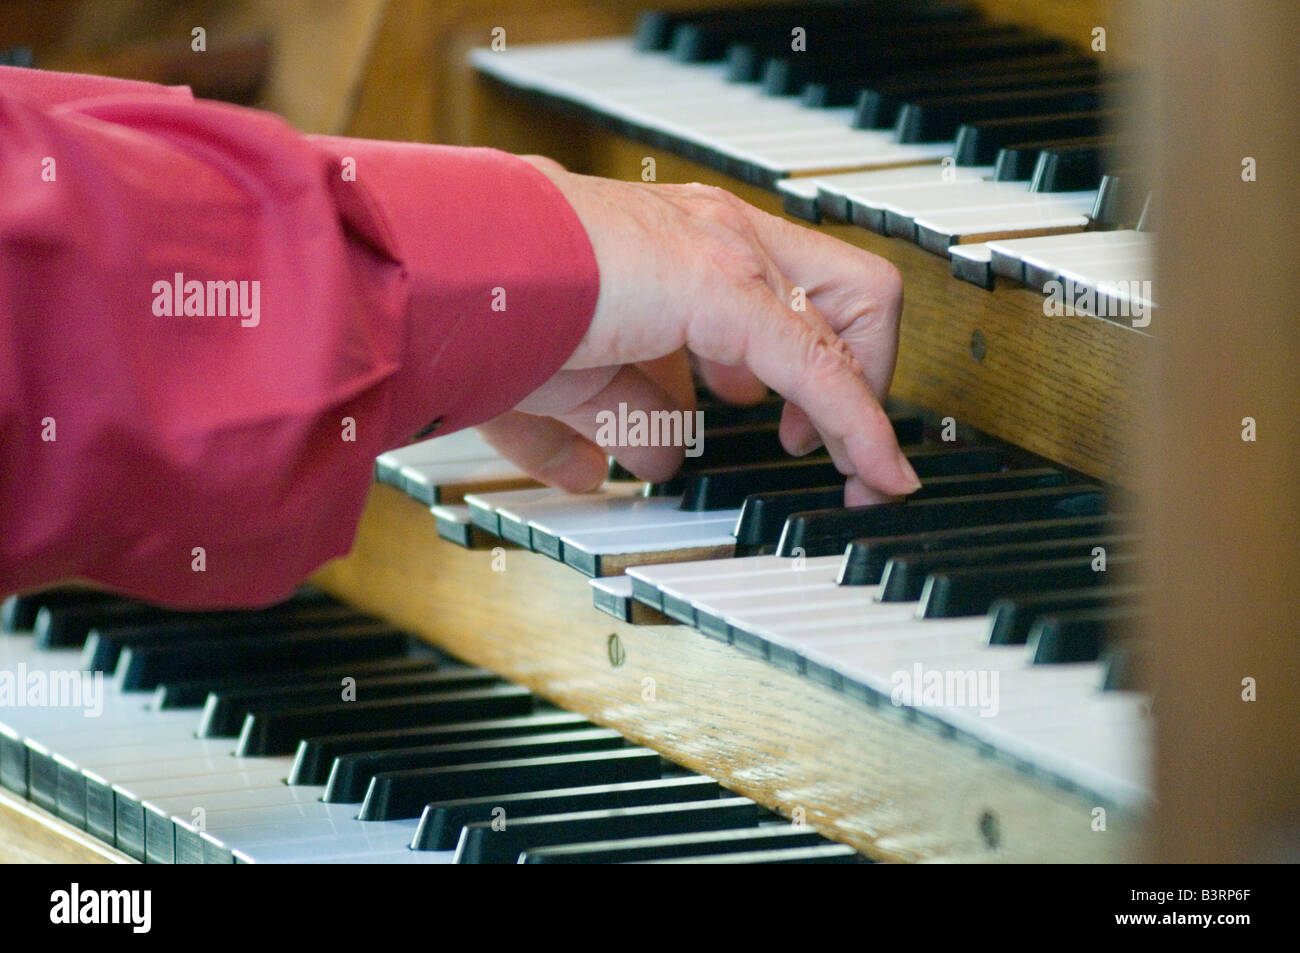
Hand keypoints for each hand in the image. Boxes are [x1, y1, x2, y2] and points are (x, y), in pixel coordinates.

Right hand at [476, 156, 920, 505]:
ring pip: (856, 306)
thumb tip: (653, 461)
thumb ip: (621, 418)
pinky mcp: (724, 285)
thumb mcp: (574, 385)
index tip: (801, 442)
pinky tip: (876, 476)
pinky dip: (861, 426)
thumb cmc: (493, 313)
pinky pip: (823, 365)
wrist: (447, 277)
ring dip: (861, 399)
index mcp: (682, 250)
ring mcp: (725, 249)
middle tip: (818, 444)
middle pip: (846, 287)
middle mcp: (717, 235)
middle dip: (861, 374)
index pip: (790, 297)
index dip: (814, 375)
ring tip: (839, 465)